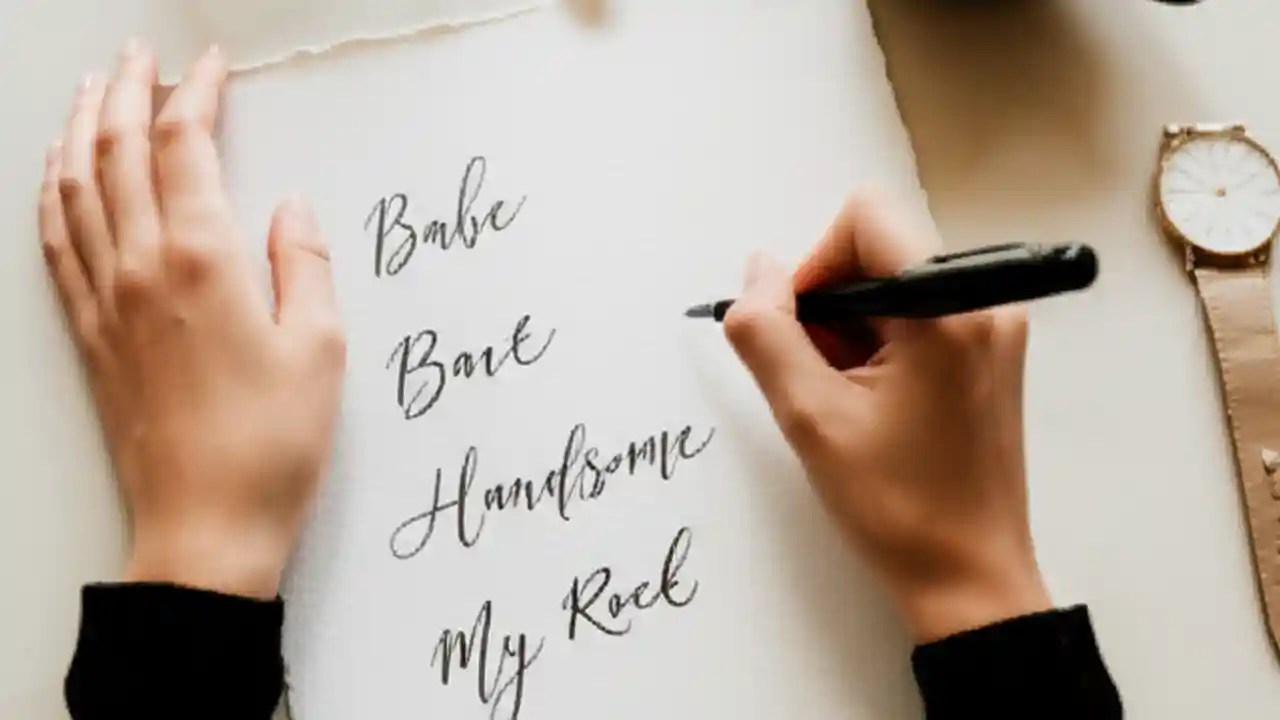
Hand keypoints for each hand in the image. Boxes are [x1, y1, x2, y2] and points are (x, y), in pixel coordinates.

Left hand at [38, 42, 344, 598]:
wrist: (206, 527)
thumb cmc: (271, 445)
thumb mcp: (321, 348)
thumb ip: (305, 263)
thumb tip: (292, 209)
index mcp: (204, 261)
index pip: (185, 147)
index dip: (195, 94)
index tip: (208, 67)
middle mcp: (142, 268)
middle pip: (116, 151)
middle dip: (127, 91)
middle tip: (140, 57)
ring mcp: (106, 301)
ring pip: (75, 188)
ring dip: (80, 129)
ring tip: (90, 93)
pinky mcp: (92, 336)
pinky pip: (56, 245)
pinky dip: (52, 197)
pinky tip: (55, 179)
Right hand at [724, 192, 1049, 641]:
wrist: (970, 578)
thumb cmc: (900, 509)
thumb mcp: (809, 418)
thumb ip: (768, 333)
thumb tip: (758, 271)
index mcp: (949, 310)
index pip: (865, 218)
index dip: (814, 264)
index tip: (801, 330)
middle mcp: (984, 305)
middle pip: (878, 253)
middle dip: (831, 309)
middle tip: (821, 383)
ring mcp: (993, 330)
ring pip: (892, 289)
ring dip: (852, 334)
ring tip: (849, 405)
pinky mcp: (989, 355)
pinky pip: (917, 319)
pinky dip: (879, 349)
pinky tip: (872, 408)